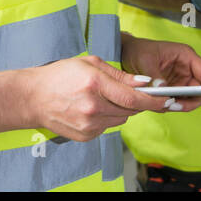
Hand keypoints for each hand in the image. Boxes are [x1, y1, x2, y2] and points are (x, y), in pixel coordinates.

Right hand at [28, 55, 172, 141]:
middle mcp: (93, 107)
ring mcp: (89, 124)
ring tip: (104, 97)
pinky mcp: (86, 136)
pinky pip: (108, 127)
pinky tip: (92, 107)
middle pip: (130, 110)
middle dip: (137, 101)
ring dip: (121, 109)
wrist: (33, 98)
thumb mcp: (90, 63)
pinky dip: (108, 117)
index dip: (153, 99)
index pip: (133, 97)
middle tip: (134, 92)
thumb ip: (120, 74)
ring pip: (121, 119)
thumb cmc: (60, 76)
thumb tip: (145, 83)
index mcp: (95, 84)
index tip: (166, 98)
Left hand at [121, 33, 200, 110]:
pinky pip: (176, 102)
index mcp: (186, 57)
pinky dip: (169, 106)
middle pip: (199, 92)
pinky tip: (156, 103)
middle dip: (190, 102)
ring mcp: (179, 81)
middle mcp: (186, 69)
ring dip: (178, 106)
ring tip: (162, 104)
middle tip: (174, 106)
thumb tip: (163, 90)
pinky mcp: (171, 90)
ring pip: (188, 100)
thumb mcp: (145, 61)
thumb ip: (154, 76)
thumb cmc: (138, 50)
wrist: (125, 54)